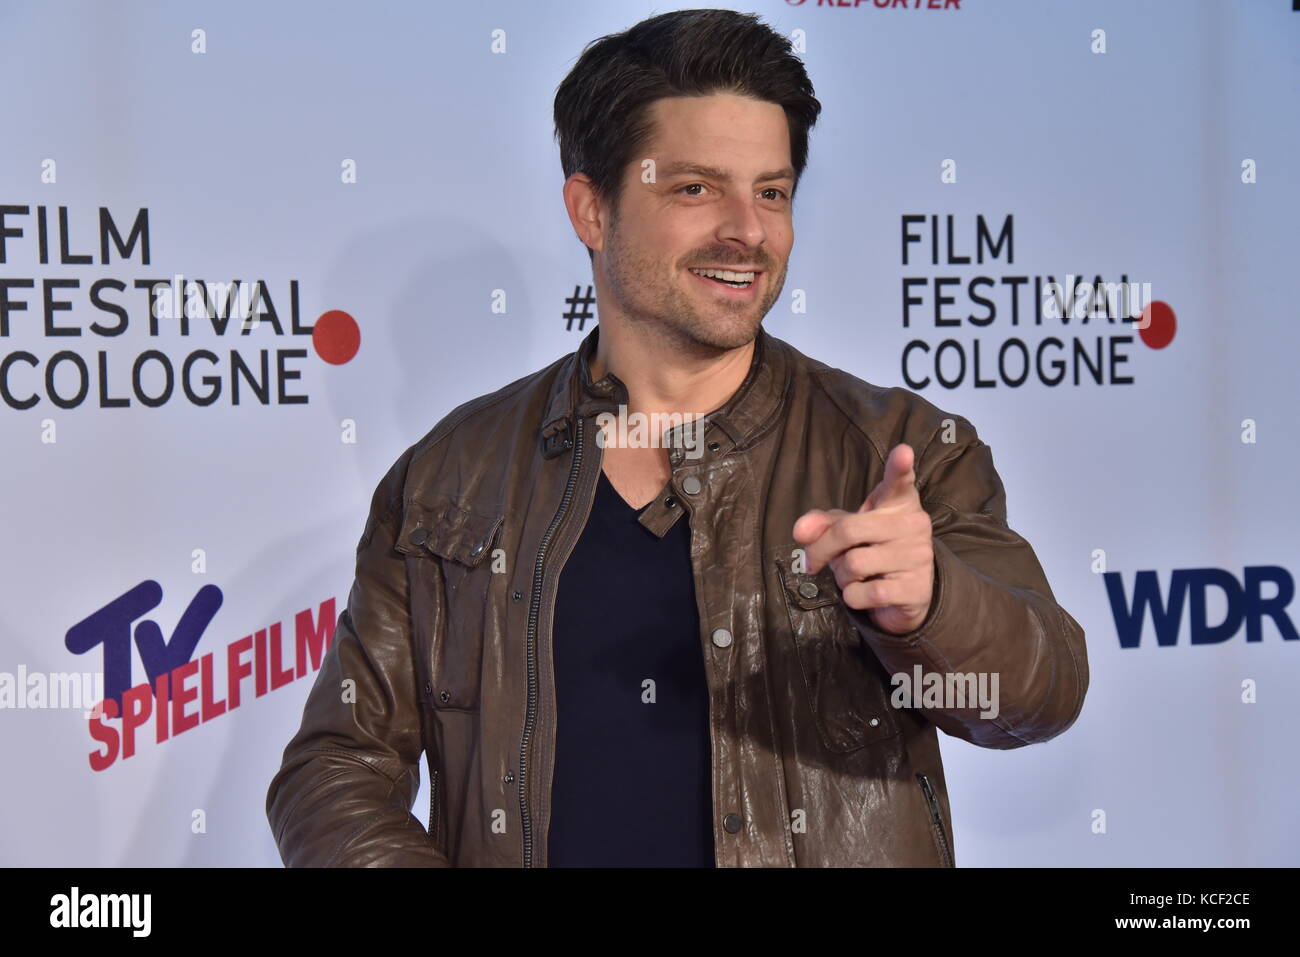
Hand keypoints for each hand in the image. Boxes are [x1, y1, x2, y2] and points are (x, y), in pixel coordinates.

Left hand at [792, 443, 933, 635]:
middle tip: (814, 562)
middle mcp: (914, 524)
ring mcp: (918, 556)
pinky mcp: (916, 588)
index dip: (899, 467)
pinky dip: (854, 597)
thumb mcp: (847, 531)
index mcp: (898, 502)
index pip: (899, 481)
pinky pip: (866, 593)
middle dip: (822, 550)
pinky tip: (865, 594)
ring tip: (855, 575)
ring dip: (842, 577)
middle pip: (848, 530)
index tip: (902, 452)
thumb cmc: (872, 551)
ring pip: (854, 564)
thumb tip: (800, 531)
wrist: (905, 594)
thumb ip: (822, 524)